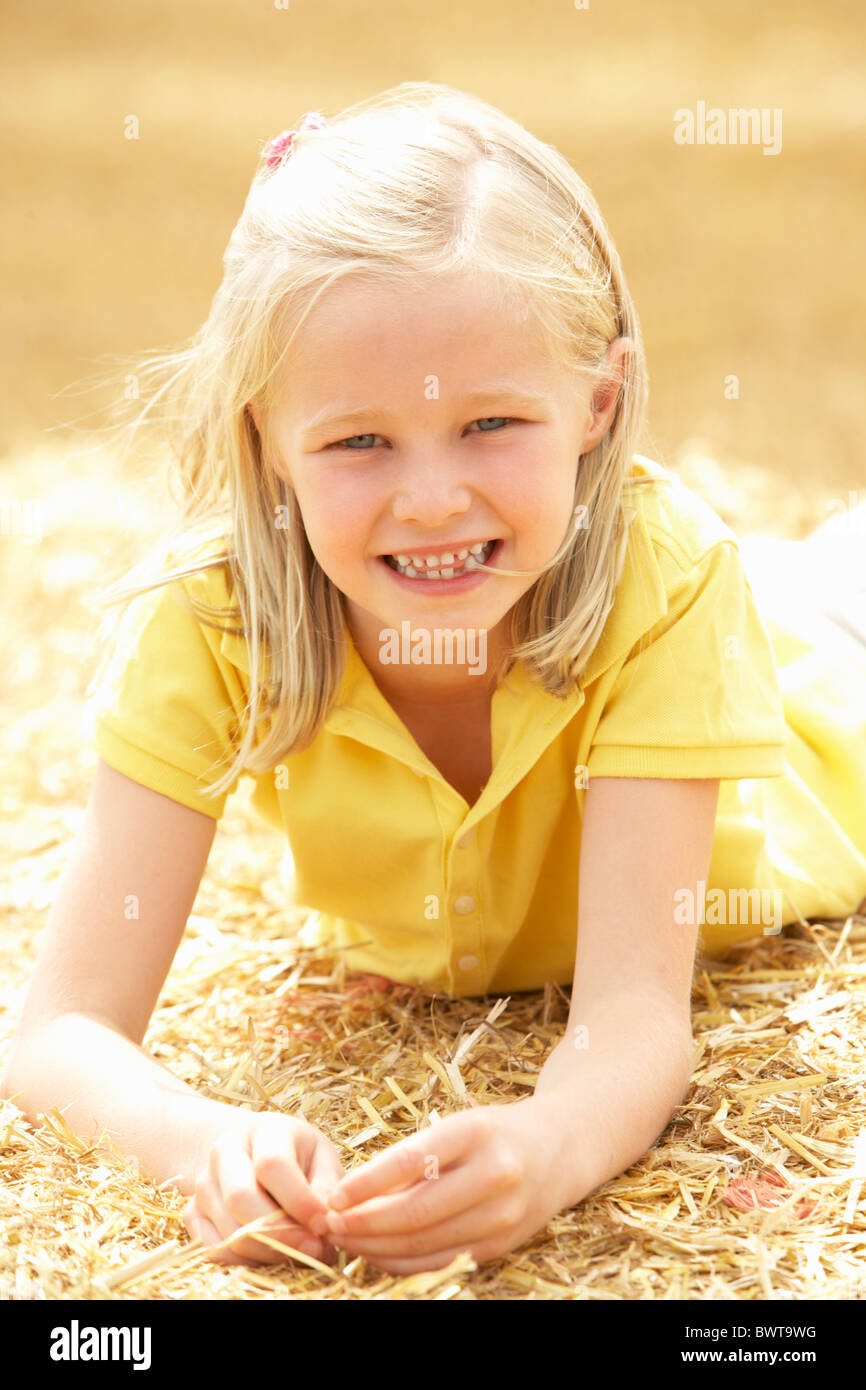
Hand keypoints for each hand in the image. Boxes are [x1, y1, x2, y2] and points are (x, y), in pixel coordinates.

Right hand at [182, 1111, 345, 1266]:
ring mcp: (203, 1183)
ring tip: (298, 1251)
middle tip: (313, 1248)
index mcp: (262, 1129)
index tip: (324, 1224)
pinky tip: (272, 1253)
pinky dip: (247, 1261)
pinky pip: (215, 1249)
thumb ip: (327, 1186)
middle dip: (281, 1232)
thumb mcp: (320, 1156)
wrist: (251, 1151)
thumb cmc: (296, 1154)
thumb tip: (325, 1224)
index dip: (299, 1200)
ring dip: (269, 1252)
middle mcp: (225, 1152)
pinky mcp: (192, 1213)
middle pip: (241, 1198)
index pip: (272, 1164)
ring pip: (229, 1230)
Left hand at [310, 1097, 566, 1273]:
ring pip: (425, 1244)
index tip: (334, 1196)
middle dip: (364, 1223)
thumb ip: (413, 1158)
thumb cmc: (494, 1132)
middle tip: (329, 1224)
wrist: (560, 1148)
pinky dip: (403, 1263)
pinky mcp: (502, 1244)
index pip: (411, 1161)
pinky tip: (377, 1253)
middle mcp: (494, 1174)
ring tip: (345, 1239)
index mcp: (476, 1132)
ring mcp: (502, 1215)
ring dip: (377, 1247)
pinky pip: (441, 1261)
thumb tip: (353, 1196)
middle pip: (415, 1211)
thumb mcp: (457, 1126)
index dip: (367, 1183)